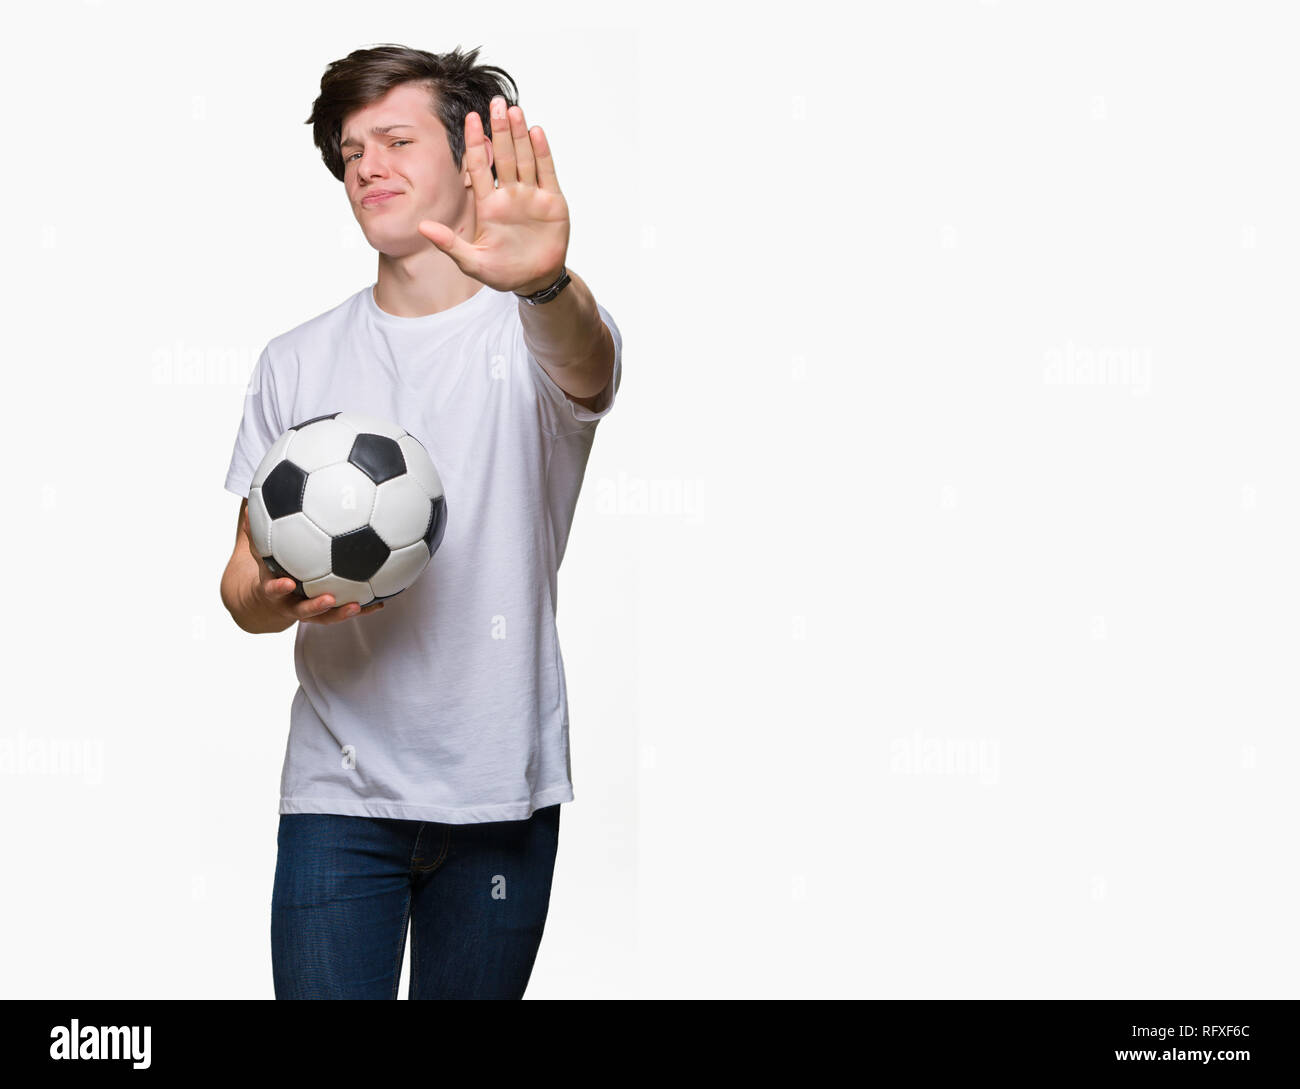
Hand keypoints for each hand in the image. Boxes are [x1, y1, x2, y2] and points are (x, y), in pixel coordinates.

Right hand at [241, 504, 383, 625]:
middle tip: (330, 599)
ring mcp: (311, 612)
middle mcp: (292, 605)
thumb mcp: (259, 554)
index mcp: (274, 591)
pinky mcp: (328, 613)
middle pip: (303, 611)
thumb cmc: (269, 571)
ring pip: (327, 617)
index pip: (273, 590)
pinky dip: (363, 608)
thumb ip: (255, 533)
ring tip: (360, 605)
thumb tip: (248, 505)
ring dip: (343, 613)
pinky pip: (345, 612)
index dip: (278, 588)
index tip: (286, 583)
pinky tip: (381, 600)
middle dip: (315, 606)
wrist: (269, 603)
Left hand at [416, 95, 568, 294]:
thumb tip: (422, 227)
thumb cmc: (503, 273)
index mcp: (489, 205)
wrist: (535, 281)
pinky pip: (546, 172)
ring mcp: (531, 196)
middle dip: (500, 129)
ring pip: (525, 158)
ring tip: (515, 110)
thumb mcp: (472, 262)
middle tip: (496, 102)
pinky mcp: (552, 202)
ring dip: (520, 135)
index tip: (471, 118)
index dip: (476, 143)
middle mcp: (509, 195)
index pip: (480, 166)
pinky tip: (536, 132)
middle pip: (504, 155)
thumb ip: (449, 244)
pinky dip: (542, 153)